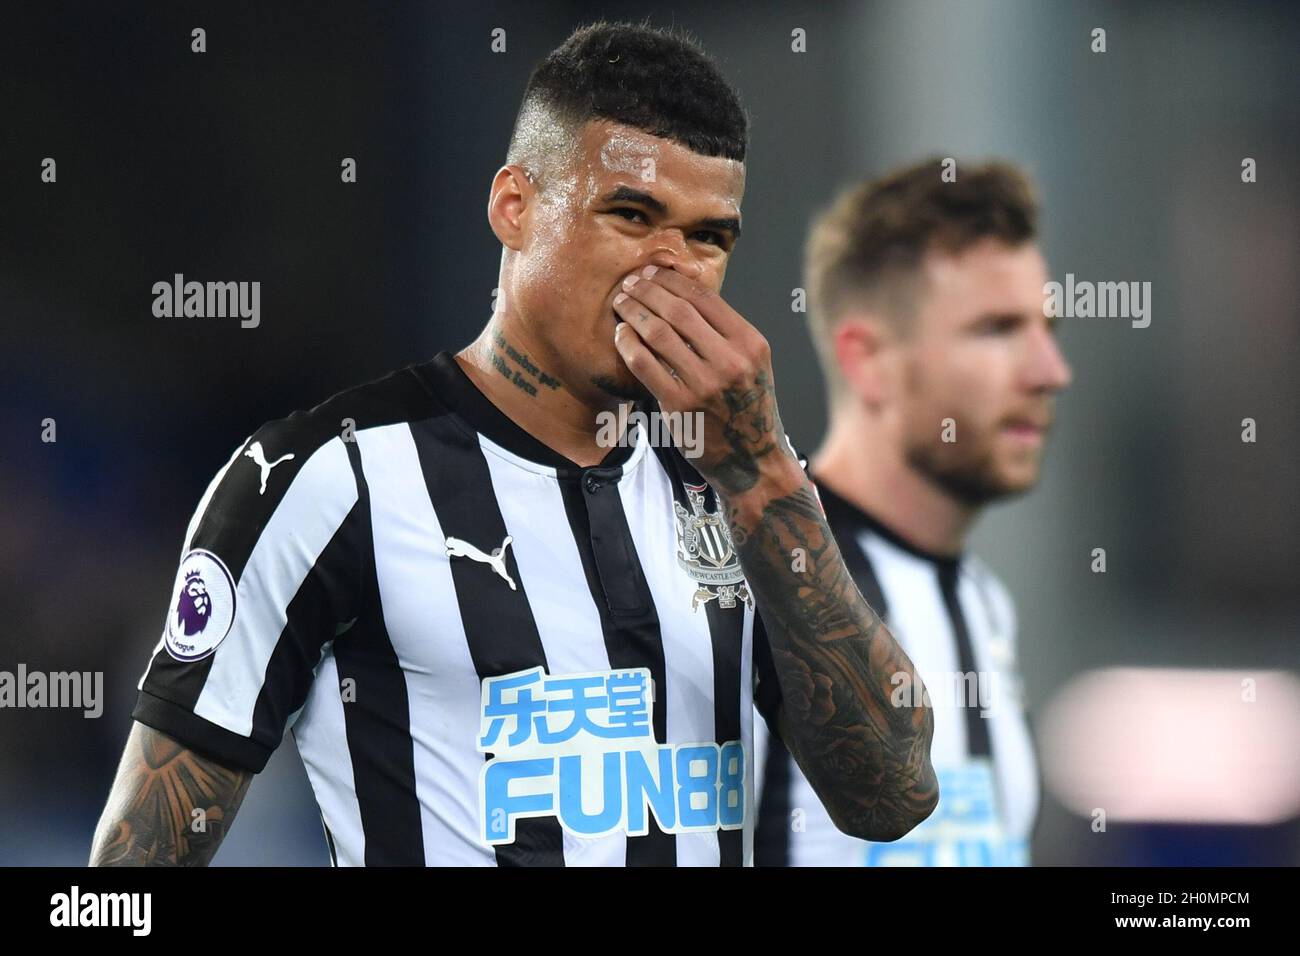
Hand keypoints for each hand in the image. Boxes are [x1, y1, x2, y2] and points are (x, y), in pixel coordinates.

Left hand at [612, 264, 800, 497]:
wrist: (753, 460)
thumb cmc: (747, 406)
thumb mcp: (752, 364)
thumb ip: (724, 332)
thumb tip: (680, 292)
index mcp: (750, 343)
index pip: (704, 297)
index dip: (671, 280)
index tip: (651, 274)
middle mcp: (730, 361)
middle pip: (678, 310)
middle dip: (647, 290)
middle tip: (629, 284)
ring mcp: (704, 385)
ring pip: (658, 333)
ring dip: (633, 312)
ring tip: (620, 303)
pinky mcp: (679, 406)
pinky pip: (644, 364)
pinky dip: (627, 344)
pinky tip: (621, 335)